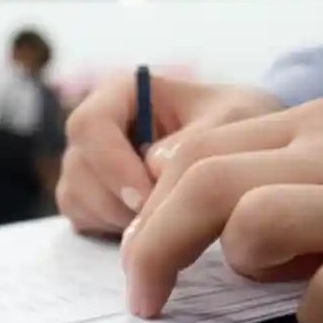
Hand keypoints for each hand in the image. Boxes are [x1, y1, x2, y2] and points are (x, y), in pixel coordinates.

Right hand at [57, 74, 281, 235]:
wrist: (248, 152)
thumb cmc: (240, 123)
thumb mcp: (233, 120)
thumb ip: (192, 141)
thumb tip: (150, 169)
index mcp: (121, 92)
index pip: (89, 125)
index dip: (113, 165)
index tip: (150, 197)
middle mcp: (98, 126)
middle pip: (77, 166)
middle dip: (117, 200)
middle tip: (163, 219)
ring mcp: (90, 164)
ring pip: (75, 196)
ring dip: (116, 218)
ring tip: (165, 220)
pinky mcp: (92, 197)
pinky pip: (81, 218)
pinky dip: (111, 230)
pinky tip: (151, 227)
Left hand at [121, 97, 322, 322]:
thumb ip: (291, 171)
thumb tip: (209, 220)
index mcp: (320, 122)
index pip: (198, 153)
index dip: (151, 208)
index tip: (139, 250)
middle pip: (203, 183)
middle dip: (151, 246)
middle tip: (145, 295)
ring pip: (252, 222)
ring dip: (242, 265)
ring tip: (274, 284)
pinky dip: (318, 319)